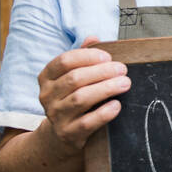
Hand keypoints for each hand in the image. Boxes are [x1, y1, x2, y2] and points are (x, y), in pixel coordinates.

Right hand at [37, 34, 130, 152]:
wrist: (61, 134)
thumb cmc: (71, 98)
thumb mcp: (72, 76)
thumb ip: (82, 57)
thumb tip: (93, 38)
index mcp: (46, 77)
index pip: (64, 61)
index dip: (88, 56)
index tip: (108, 57)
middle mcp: (46, 96)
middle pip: (75, 79)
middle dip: (102, 72)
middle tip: (122, 70)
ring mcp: (55, 116)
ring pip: (80, 99)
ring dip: (106, 89)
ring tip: (125, 83)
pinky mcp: (67, 133)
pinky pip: (87, 122)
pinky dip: (104, 113)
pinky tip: (117, 105)